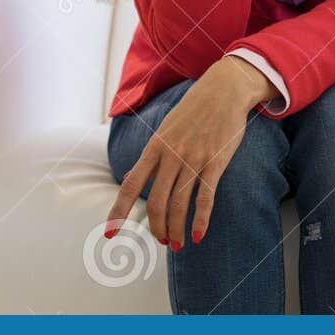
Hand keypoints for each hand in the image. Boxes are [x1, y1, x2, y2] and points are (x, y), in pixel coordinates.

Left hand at [102, 56, 277, 248]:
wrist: (224, 90)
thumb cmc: (193, 110)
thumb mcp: (165, 128)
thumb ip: (153, 155)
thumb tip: (134, 177)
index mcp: (154, 147)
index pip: (131, 186)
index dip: (119, 212)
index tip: (110, 234)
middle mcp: (171, 155)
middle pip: (157, 202)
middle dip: (157, 227)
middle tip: (161, 241)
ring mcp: (194, 159)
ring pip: (180, 204)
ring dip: (176, 229)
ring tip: (176, 244)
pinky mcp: (216, 162)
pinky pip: (206, 197)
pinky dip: (201, 220)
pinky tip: (199, 235)